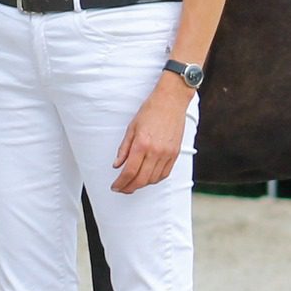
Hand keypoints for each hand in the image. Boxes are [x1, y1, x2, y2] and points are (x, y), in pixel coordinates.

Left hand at [110, 78, 192, 193]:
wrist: (171, 101)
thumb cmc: (151, 110)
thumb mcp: (131, 128)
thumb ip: (124, 149)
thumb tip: (117, 164)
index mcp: (142, 144)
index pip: (129, 171)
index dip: (121, 182)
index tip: (115, 186)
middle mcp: (155, 151)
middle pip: (141, 179)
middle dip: (129, 187)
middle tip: (122, 188)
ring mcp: (167, 154)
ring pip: (153, 179)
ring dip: (142, 184)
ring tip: (133, 183)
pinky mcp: (175, 154)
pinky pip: (165, 174)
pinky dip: (155, 179)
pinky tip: (148, 178)